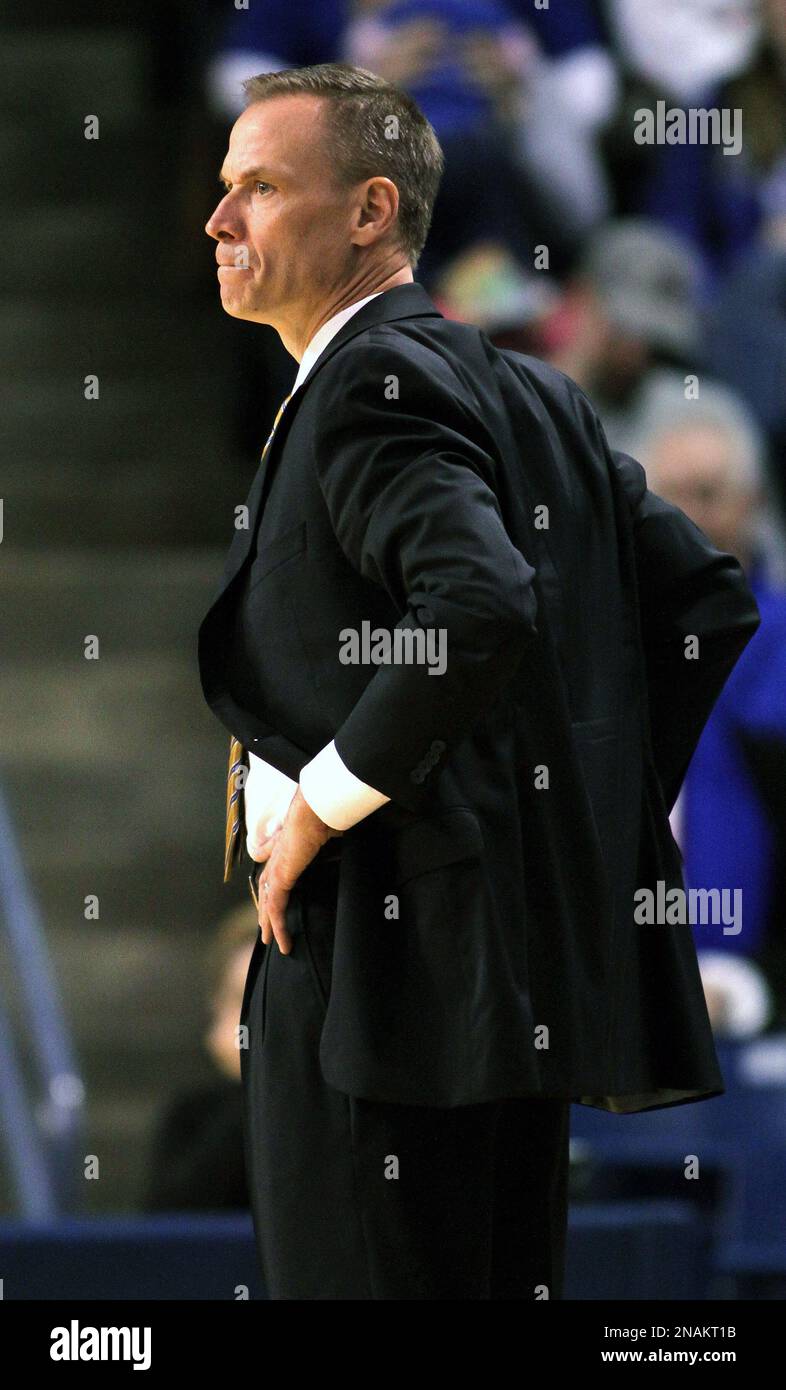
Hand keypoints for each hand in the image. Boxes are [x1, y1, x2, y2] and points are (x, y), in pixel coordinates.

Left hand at [254, 787, 342, 952]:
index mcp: (286, 845)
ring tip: (274, 941)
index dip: (271, 880)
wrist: (318, 807)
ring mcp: (277, 866)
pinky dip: (279, 925)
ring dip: (271, 923)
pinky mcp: (281, 877)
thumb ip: (327, 836)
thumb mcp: (327, 829)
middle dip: (266, 910)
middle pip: (267, 888)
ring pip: (269, 902)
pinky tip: (283, 939)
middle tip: (267, 929)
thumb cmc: (326, 814)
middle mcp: (277, 856)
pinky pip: (277, 907)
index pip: (272, 865)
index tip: (270, 893)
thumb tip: (336, 834)